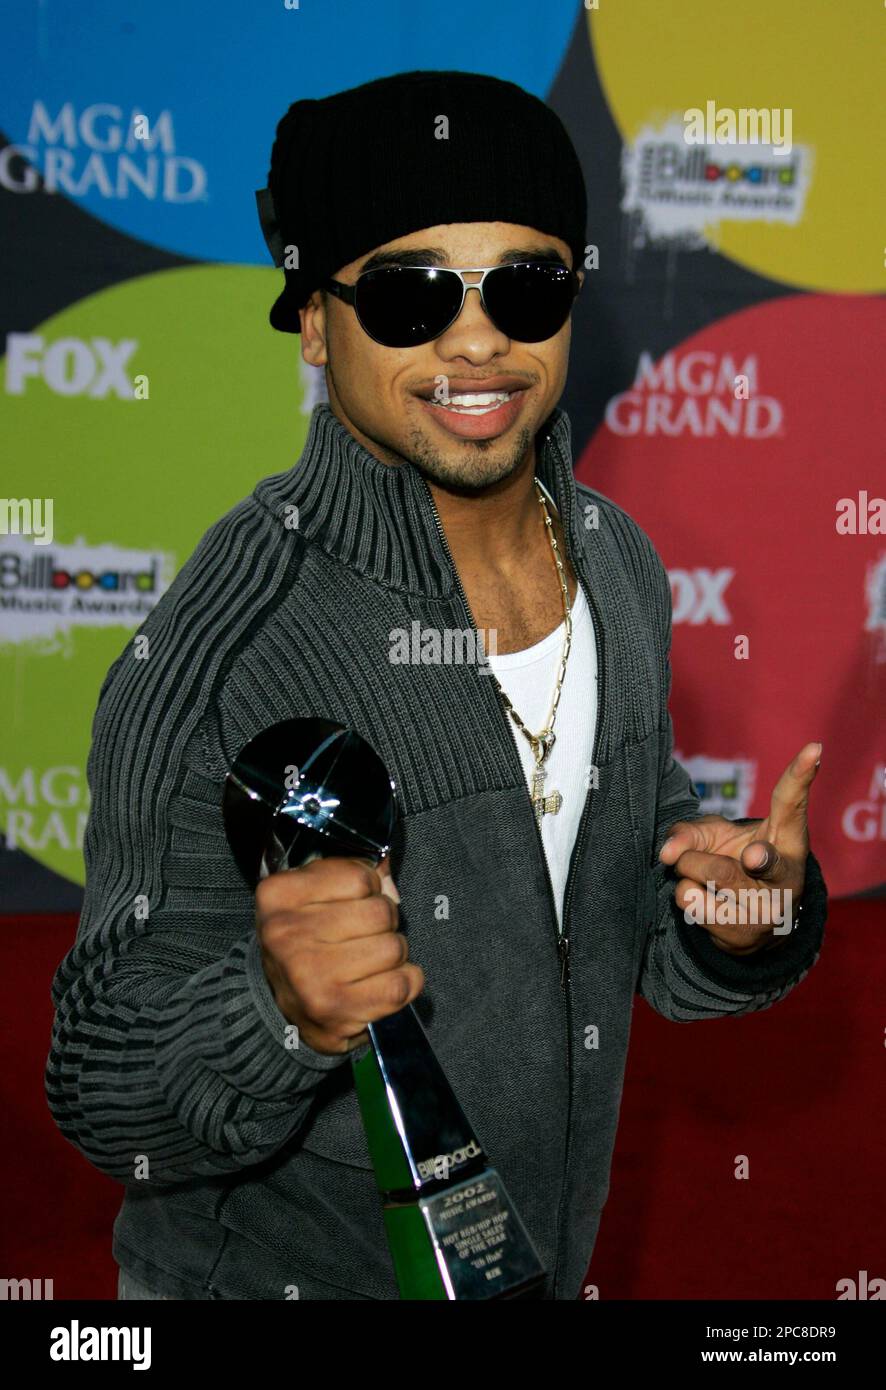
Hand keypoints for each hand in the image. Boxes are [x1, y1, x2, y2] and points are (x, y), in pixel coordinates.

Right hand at [255, 854, 423, 1053]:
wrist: (277, 1007)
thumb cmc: (304, 941)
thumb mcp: (311, 895)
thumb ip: (352, 872)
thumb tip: (387, 873)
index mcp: (279, 895)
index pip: (360, 877)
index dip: (370, 888)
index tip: (356, 902)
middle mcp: (287, 934)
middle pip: (381, 912)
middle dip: (384, 922)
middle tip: (366, 935)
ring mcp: (310, 975)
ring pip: (394, 947)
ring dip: (393, 954)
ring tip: (369, 960)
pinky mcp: (335, 1009)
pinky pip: (401, 983)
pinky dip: (405, 981)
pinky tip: (381, 982)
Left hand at [657, 741, 821, 955]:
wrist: (748, 922)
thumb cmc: (733, 862)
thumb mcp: (717, 836)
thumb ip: (690, 831)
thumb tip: (666, 852)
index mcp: (789, 841)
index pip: (792, 801)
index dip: (800, 774)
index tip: (813, 749)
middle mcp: (786, 876)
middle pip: (732, 856)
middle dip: (702, 856)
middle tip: (707, 861)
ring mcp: (767, 910)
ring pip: (703, 876)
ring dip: (690, 873)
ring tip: (708, 879)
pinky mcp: (745, 937)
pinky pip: (691, 903)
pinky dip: (686, 896)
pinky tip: (708, 903)